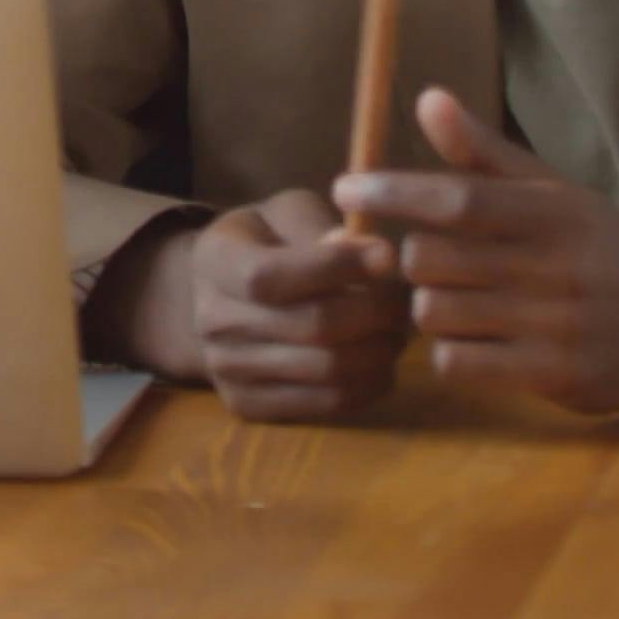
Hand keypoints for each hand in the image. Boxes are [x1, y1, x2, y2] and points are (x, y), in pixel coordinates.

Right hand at [97, 191, 408, 421]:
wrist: (217, 296)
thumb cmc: (265, 242)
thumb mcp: (285, 213)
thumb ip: (323, 227)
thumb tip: (376, 257)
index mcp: (215, 260)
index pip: (273, 275)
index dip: (336, 267)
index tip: (388, 255)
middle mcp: (212, 320)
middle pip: (313, 327)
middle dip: (377, 312)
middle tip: (406, 301)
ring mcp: (227, 370)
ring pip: (328, 371)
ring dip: (380, 350)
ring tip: (397, 330)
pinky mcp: (249, 405)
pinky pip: (326, 404)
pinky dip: (368, 384)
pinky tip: (380, 360)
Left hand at [334, 89, 618, 415]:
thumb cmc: (600, 252)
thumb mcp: (555, 195)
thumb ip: (485, 154)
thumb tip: (427, 98)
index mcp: (554, 212)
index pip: (457, 197)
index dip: (394, 190)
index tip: (345, 186)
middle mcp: (557, 267)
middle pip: (430, 260)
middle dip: (414, 260)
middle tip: (431, 262)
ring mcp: (557, 326)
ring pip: (436, 314)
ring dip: (432, 308)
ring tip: (459, 301)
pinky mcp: (554, 378)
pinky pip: (458, 364)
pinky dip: (450, 353)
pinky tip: (473, 340)